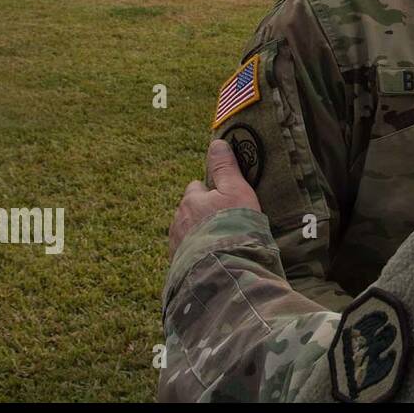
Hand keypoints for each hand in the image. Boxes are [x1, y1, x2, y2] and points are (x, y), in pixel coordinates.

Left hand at [168, 140, 260, 256]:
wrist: (223, 270)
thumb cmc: (233, 226)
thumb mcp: (236, 191)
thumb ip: (225, 168)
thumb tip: (217, 142)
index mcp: (192, 200)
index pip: (197, 188)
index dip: (211, 191)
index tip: (225, 199)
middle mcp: (179, 219)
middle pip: (190, 210)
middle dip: (202, 213)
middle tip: (224, 221)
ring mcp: (177, 243)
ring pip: (187, 231)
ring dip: (198, 233)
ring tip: (220, 242)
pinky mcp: (178, 264)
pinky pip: (187, 252)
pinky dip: (197, 251)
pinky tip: (212, 257)